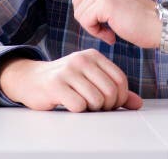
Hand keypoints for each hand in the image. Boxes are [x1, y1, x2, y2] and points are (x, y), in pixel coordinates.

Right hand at [0, 50, 142, 111]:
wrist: (31, 79)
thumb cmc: (63, 80)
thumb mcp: (90, 79)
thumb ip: (113, 89)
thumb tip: (137, 103)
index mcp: (93, 56)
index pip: (120, 80)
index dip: (120, 98)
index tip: (110, 104)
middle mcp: (82, 60)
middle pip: (110, 91)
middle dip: (107, 106)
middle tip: (96, 108)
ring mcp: (68, 71)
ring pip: (96, 100)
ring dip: (92, 110)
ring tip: (82, 105)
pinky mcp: (56, 85)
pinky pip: (79, 105)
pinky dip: (78, 110)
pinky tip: (70, 104)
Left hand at [72, 0, 160, 48]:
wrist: (161, 26)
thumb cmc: (142, 21)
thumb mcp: (119, 0)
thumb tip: (80, 8)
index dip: (87, 10)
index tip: (103, 21)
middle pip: (77, 1)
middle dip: (87, 19)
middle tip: (105, 29)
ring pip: (80, 12)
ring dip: (92, 27)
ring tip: (110, 33)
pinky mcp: (105, 2)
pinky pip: (85, 20)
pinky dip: (95, 32)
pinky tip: (111, 36)